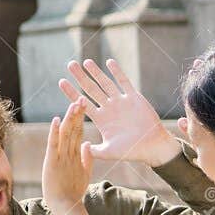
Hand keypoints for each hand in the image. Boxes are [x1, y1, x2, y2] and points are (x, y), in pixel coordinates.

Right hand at [42, 99, 94, 214]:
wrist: (65, 206)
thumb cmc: (73, 191)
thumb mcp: (83, 172)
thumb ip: (86, 158)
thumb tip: (88, 143)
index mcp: (71, 153)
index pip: (76, 132)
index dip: (81, 118)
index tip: (85, 105)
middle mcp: (64, 152)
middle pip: (71, 129)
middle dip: (76, 114)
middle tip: (82, 98)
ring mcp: (58, 156)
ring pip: (64, 134)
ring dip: (69, 118)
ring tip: (74, 104)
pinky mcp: (52, 162)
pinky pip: (54, 145)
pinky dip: (54, 132)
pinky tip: (56, 120)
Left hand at [59, 58, 179, 166]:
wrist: (152, 146)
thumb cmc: (131, 151)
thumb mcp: (109, 152)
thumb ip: (94, 150)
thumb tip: (79, 148)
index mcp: (101, 119)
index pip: (83, 103)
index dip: (72, 93)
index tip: (61, 82)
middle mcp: (109, 108)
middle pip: (91, 90)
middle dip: (80, 77)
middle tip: (70, 65)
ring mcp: (121, 102)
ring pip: (106, 83)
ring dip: (96, 72)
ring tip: (85, 62)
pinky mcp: (134, 97)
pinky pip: (124, 82)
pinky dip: (117, 72)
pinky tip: (109, 62)